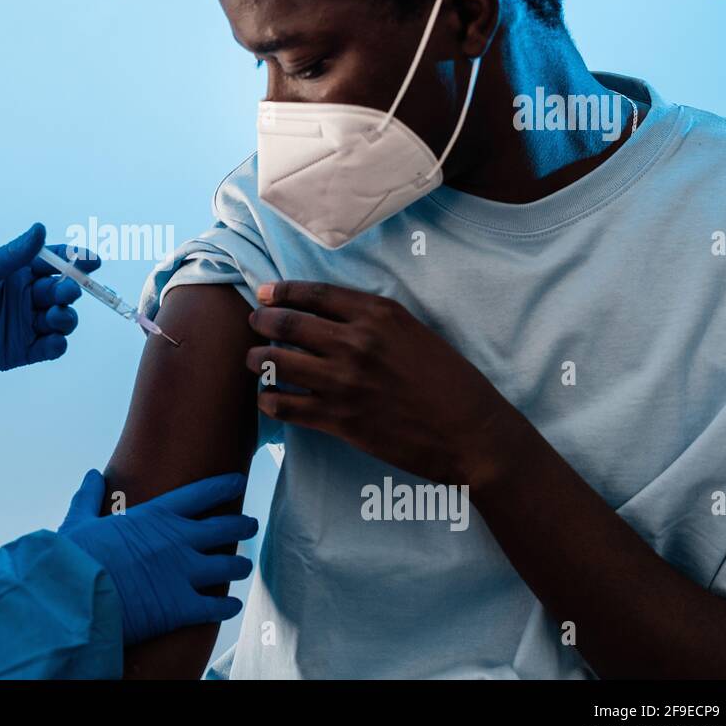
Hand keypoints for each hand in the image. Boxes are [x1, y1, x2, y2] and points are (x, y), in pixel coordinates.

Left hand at [0, 223, 99, 374]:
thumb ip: (14, 254)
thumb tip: (41, 229)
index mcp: (16, 273)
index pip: (54, 264)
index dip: (75, 261)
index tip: (92, 261)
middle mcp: (24, 297)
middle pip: (61, 292)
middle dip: (70, 290)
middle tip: (66, 291)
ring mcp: (24, 324)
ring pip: (60, 320)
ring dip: (66, 317)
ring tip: (57, 315)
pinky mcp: (20, 350)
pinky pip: (48, 348)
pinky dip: (56, 344)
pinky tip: (54, 338)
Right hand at [58, 470, 256, 644]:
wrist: (75, 598)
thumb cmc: (75, 559)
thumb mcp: (79, 521)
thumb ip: (88, 498)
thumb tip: (90, 476)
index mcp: (156, 516)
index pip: (201, 494)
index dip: (223, 485)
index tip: (238, 480)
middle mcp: (178, 540)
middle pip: (225, 527)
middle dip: (241, 525)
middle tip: (250, 525)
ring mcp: (184, 573)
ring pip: (228, 566)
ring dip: (238, 565)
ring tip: (243, 565)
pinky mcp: (183, 606)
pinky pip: (217, 606)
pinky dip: (227, 606)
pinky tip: (232, 606)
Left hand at [246, 281, 522, 488]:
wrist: (471, 433)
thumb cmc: (450, 380)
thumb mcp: (415, 332)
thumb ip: (372, 319)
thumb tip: (328, 314)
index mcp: (378, 314)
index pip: (314, 293)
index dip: (282, 292)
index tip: (265, 293)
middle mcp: (356, 343)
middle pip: (287, 324)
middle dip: (262, 321)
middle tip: (254, 323)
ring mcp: (344, 382)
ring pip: (277, 363)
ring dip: (258, 359)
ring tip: (255, 360)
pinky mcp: (339, 419)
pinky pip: (285, 406)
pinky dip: (269, 400)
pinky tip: (268, 398)